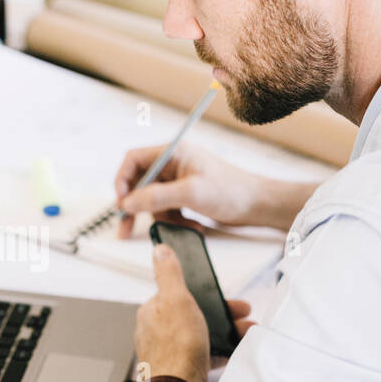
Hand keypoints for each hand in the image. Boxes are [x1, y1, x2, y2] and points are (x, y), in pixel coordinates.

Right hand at [114, 142, 317, 235]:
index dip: (122, 181)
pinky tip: (193, 225)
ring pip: (153, 201)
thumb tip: (126, 203)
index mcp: (174, 152)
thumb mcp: (190, 193)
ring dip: (163, 217)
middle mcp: (174, 164)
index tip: (121, 203)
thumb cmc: (231, 191)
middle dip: (136, 207)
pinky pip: (168, 210)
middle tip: (126, 228)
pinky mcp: (186, 196)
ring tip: (183, 225)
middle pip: (140, 183)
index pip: (134, 160)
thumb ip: (155, 196)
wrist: (259, 205)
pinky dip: (175, 221)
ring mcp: (180, 180)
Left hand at [134, 244, 255, 381]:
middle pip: (194, 314)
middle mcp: (158, 331)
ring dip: (226, 330)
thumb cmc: (176, 347)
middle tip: (243, 314)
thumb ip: (169, 273)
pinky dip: (222, 350)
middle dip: (222, 313)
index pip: (179, 294)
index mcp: (153, 312)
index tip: (224, 295)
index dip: (205, 293)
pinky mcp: (182, 368)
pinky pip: (205, 354)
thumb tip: (160, 250)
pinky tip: (234, 349)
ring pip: (202, 334)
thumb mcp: (175, 299)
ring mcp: (170, 351)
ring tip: (246, 331)